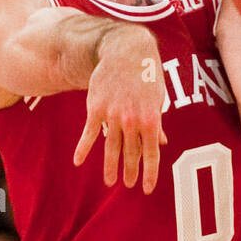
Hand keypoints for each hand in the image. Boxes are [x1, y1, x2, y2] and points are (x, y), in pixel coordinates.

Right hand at [73, 25, 167, 193]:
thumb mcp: (157, 99)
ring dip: (110, 167)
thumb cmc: (146, 76)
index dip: (150, 174)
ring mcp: (112, 116)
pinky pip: (89, 134)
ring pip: (110, 148)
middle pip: (130, 154)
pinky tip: (78, 161)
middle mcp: (132, 121)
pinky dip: (83, 149)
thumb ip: (157, 123)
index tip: (147, 189)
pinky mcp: (96, 109)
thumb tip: (161, 143)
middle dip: (130, 172)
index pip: (151, 154)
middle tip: (127, 185)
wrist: (126, 52)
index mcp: (152, 120)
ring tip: (110, 182)